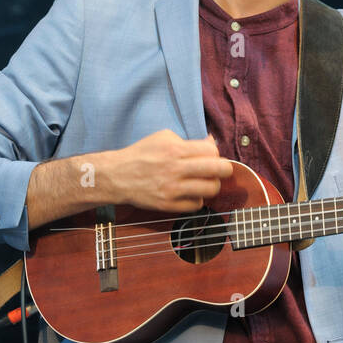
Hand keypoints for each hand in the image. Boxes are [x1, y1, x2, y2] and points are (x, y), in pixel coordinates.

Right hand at [96, 130, 233, 213]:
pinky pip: (196, 205)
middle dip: (225, 169)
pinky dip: (198, 199)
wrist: (117, 176)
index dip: (215, 152)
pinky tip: (191, 193)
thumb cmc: (142, 154)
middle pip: (218, 170)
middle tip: (220, 170)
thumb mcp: (164, 137)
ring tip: (205, 182)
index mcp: (175, 149)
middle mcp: (175, 169)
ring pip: (211, 189)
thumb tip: (211, 142)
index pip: (212, 150)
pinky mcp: (168, 205)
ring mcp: (172, 189)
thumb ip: (189, 140)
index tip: (210, 155)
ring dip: (212, 185)